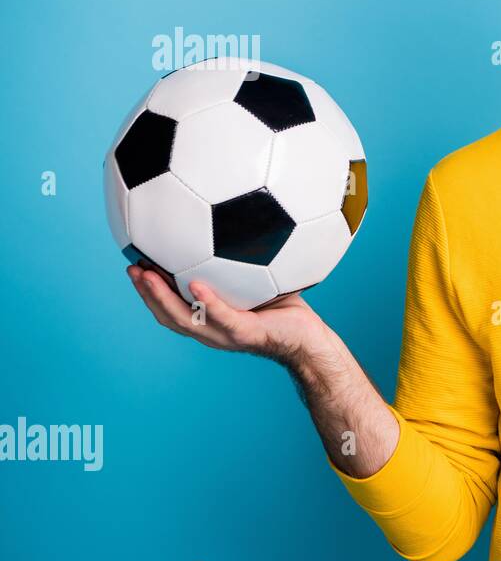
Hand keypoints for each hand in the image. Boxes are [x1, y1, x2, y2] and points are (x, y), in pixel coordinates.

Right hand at [126, 265, 332, 365]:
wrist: (309, 338)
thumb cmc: (284, 308)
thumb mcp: (258, 281)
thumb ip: (239, 262)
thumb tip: (235, 222)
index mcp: (208, 320)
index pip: (169, 308)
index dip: (148, 291)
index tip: (133, 264)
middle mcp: (211, 330)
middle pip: (167, 314)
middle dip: (146, 292)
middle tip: (130, 267)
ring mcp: (226, 334)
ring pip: (185, 318)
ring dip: (162, 297)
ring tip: (147, 275)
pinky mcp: (246, 333)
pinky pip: (222, 316)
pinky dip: (207, 301)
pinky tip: (195, 284)